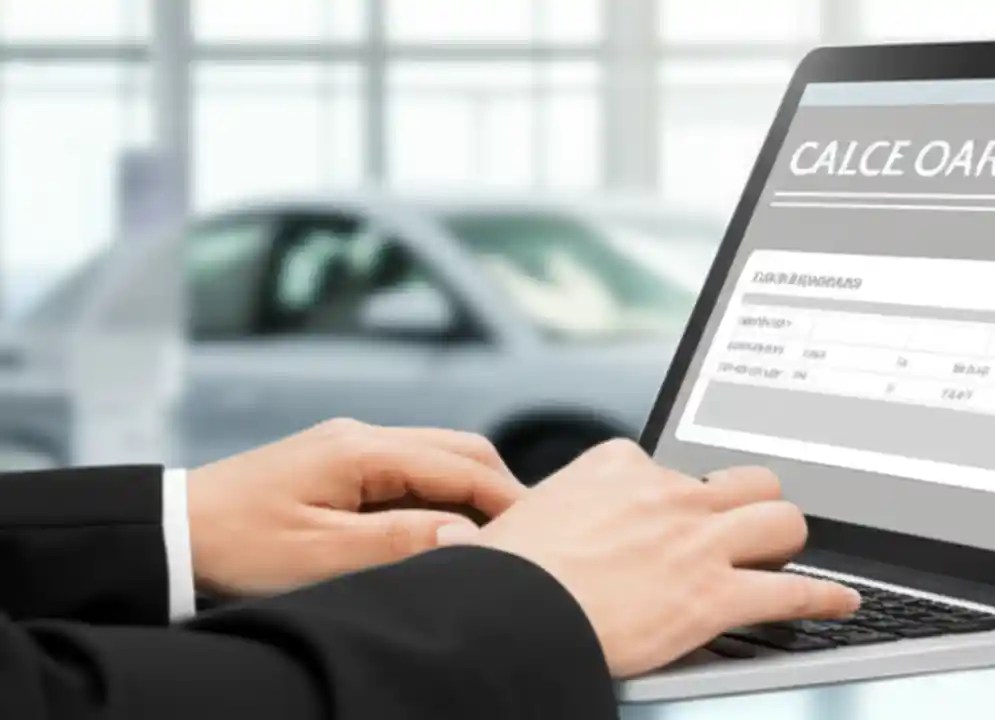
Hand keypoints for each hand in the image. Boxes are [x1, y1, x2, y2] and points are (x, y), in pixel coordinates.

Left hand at [187, 418, 523, 596]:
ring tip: (488, 537)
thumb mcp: (321, 554)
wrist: (171, 529)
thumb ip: (398, 541)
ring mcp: (350, 444)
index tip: (544, 528)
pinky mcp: (338, 461)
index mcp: (362, 450)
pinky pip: (408, 467)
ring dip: (468, 490)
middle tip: (525, 533)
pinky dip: (437, 492)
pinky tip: (439, 528)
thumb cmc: (239, 545)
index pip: (462, 465)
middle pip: (458, 448)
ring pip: (436, 455)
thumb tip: (466, 534)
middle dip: (498, 487)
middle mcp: (362, 435)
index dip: (508, 497)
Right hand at [440, 439, 859, 677]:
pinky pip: (793, 591)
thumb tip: (465, 533)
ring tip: (786, 554)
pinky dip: (823, 598)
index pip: (668, 465)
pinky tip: (841, 601)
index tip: (678, 510)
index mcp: (615, 467)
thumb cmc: (499, 578)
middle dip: (752, 503)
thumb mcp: (508, 526)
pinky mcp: (714, 595)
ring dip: (786, 540)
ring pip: (780, 521)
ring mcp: (696, 542)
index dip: (678, 493)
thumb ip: (523, 523)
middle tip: (748, 527)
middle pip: (745, 481)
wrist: (508, 614)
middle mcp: (665, 494)